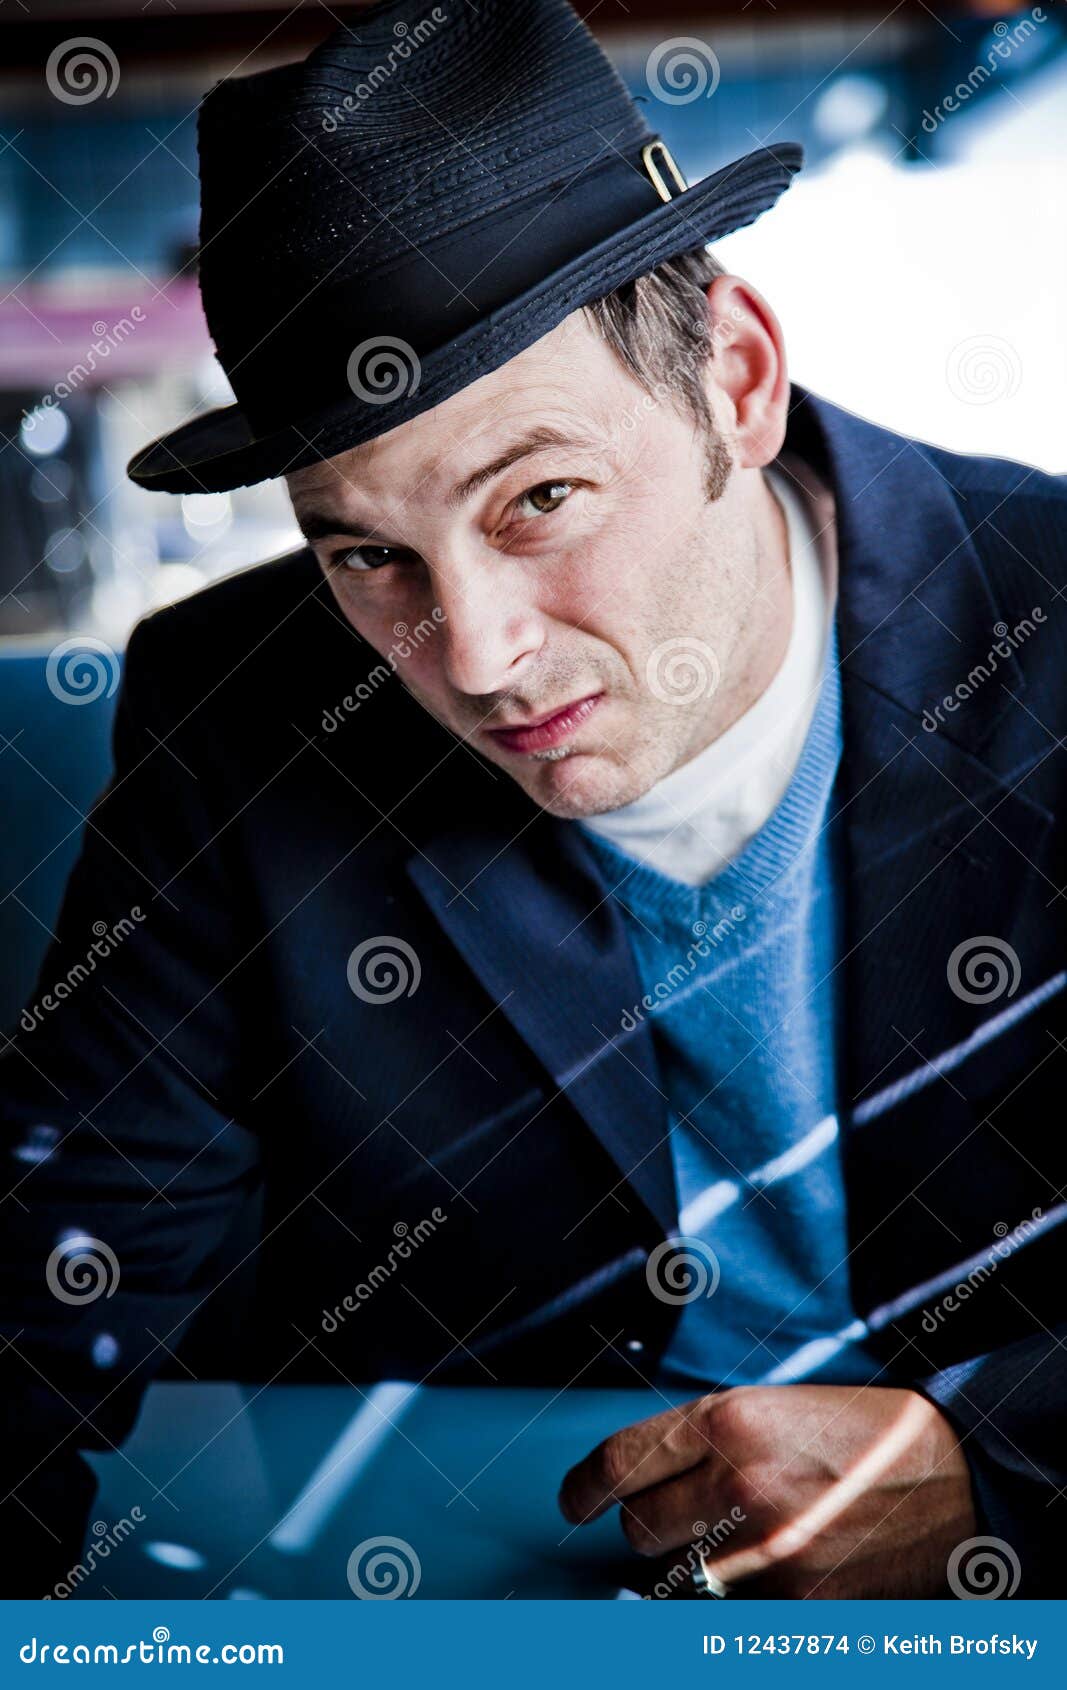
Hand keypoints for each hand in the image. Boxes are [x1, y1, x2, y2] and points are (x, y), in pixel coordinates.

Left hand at [558, 1384, 977, 1596]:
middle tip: (680, 1518)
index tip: (575, 1501)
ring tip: (748, 1538)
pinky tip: (777, 1568)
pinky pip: (730, 1613)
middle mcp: (739, 1485)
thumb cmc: (864, 1435)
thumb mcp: (774, 1407)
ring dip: (699, 1567)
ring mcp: (767, 1553)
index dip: (585, 1487)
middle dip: (652, 1526)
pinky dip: (742, 1598)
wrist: (956, 1480)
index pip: (620, 1462)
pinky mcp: (796, 1606)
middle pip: (640, 1530)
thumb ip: (704, 1440)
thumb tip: (640, 1479)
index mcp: (729, 1420)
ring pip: (681, 1580)